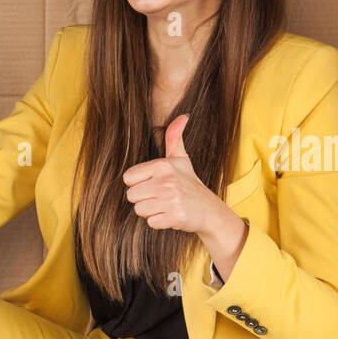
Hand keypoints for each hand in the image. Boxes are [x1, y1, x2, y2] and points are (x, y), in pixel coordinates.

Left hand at [122, 114, 221, 233]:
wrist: (209, 209)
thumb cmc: (190, 184)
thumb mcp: (181, 159)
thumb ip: (174, 137)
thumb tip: (183, 116)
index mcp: (163, 165)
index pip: (128, 178)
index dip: (138, 183)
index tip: (153, 183)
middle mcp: (166, 181)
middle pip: (131, 196)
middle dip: (143, 198)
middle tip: (160, 196)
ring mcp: (170, 200)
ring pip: (139, 210)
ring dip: (150, 210)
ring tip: (165, 205)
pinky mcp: (174, 217)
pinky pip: (150, 222)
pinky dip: (159, 221)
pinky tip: (170, 214)